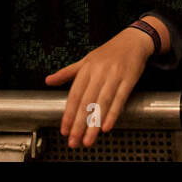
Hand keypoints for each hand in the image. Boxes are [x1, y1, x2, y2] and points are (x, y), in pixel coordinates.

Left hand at [44, 28, 152, 146]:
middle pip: (87, 102)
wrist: (133, 40)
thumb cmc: (109, 52)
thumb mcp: (86, 59)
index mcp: (86, 68)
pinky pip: (120, 99)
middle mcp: (99, 72)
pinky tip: (106, 126)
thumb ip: (67, 72)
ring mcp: (114, 75)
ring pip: (102, 103)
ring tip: (88, 140)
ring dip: (94, 124)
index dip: (68, 114)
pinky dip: (113, 114)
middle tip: (74, 141)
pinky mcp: (129, 79)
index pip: (74, 95)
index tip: (64, 130)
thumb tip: (48, 80)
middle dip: (79, 124)